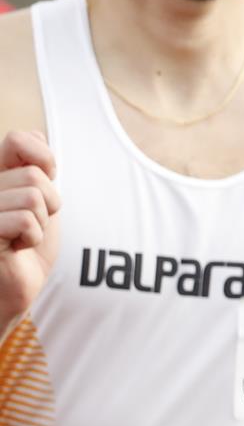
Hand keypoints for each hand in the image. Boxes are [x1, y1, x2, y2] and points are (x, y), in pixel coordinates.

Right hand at [0, 131, 59, 324]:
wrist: (12, 290)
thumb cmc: (26, 248)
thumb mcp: (38, 203)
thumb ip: (35, 170)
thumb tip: (35, 135)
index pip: (17, 139)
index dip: (44, 158)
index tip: (48, 180)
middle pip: (34, 176)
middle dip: (48, 203)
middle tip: (31, 225)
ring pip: (31, 197)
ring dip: (39, 223)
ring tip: (22, 237)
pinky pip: (23, 219)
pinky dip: (31, 237)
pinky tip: (16, 249)